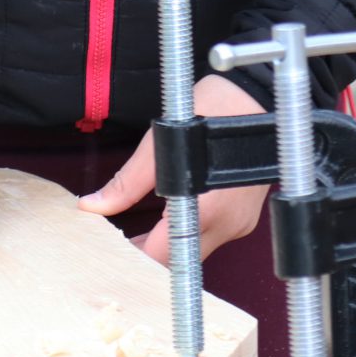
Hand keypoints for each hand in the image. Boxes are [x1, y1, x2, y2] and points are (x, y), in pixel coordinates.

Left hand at [78, 75, 270, 264]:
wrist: (262, 97)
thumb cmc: (216, 109)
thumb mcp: (161, 142)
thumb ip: (127, 182)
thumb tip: (93, 205)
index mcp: (205, 209)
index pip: (163, 256)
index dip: (132, 257)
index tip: (111, 250)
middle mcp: (228, 224)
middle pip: (180, 259)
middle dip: (148, 254)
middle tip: (119, 241)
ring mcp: (240, 223)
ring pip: (195, 251)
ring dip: (168, 245)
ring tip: (139, 231)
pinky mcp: (245, 217)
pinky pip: (211, 237)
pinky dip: (187, 234)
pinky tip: (170, 218)